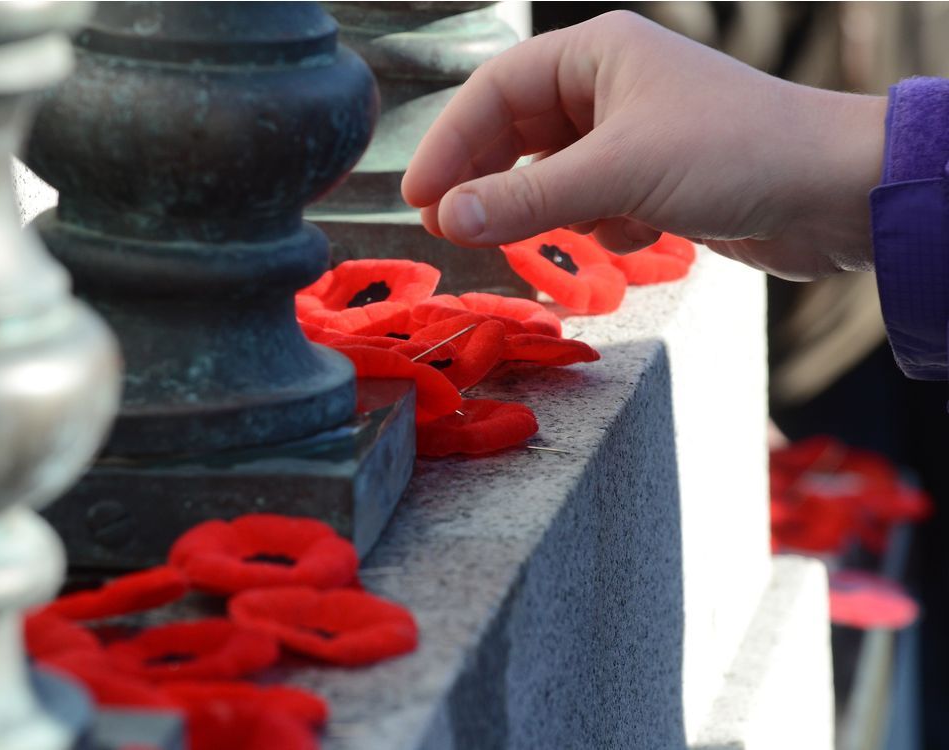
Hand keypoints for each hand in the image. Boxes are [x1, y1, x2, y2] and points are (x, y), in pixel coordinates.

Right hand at [401, 11, 885, 280]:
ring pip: (553, 177)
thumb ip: (527, 200)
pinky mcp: (653, 181)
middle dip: (490, 184)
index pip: (496, 93)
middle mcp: (609, 89)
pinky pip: (595, 205)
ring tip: (549, 234)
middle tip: (448, 227)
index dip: (450, 144)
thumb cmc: (734, 153)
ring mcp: (631, 136)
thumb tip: (446, 219)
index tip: (418, 196)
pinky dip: (602, 226)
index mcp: (596, 55)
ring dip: (550, 211)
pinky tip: (634, 234)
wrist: (831, 193)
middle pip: (517, 135)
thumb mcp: (618, 174)